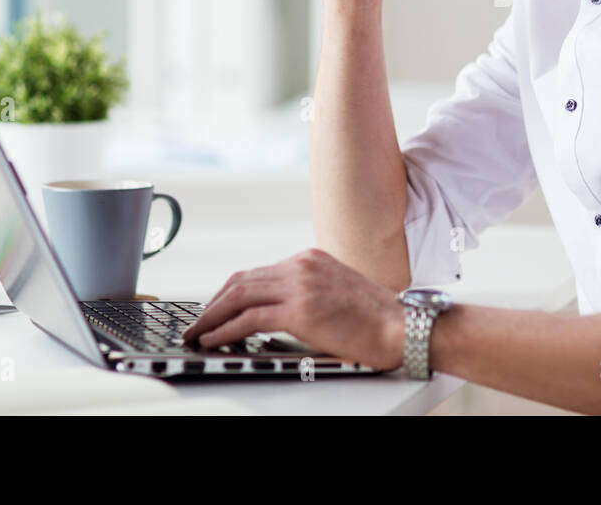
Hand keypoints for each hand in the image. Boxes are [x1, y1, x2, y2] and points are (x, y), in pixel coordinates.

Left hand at [179, 248, 405, 370]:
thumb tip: (277, 314)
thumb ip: (309, 293)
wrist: (402, 326)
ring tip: (197, 333)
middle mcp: (302, 265)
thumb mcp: (338, 293)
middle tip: (197, 322)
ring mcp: (301, 285)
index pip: (257, 272)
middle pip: (242, 280)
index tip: (215, 308)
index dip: (229, 293)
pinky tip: (214, 340)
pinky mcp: (300, 310)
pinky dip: (225, 329)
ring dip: (212, 317)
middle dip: (213, 303)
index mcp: (311, 259)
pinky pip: (249, 318)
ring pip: (239, 296)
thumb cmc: (378, 319)